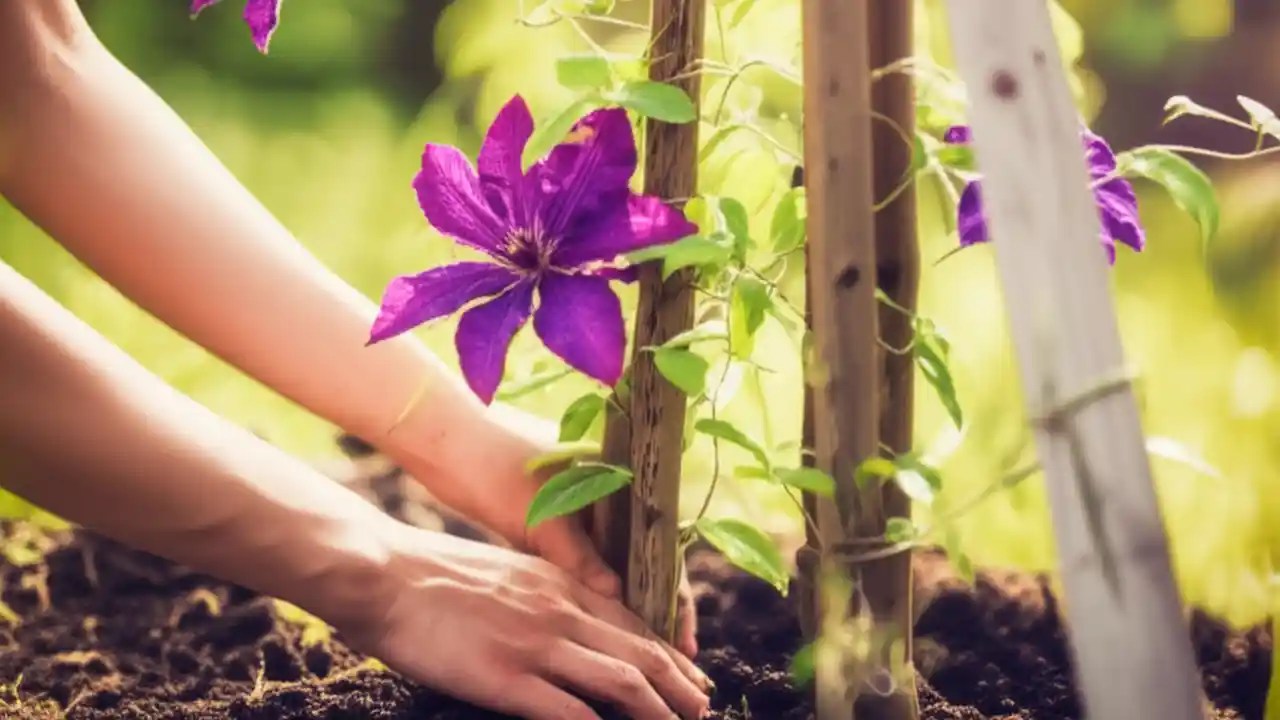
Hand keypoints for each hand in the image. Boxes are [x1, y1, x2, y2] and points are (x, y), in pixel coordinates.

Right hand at [342, 524, 710, 719]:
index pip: (631, 620)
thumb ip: (540, 595)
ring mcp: (537, 645)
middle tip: (703, 708)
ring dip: (659, 710)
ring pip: (622, 681)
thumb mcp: (504, 573)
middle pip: (639, 651)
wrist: (385, 574)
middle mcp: (560, 610)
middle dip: (679, 685)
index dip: (666, 651)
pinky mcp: (508, 678)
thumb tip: (562, 620)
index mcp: (557, 583)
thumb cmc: (431, 574)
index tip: (688, 673)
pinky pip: (571, 712)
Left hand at [393, 400, 700, 656]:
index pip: (660, 541)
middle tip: (673, 655)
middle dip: (656, 604)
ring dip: (626, 601)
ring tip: (644, 648)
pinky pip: (583, 561)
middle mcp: (606, 490)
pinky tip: (600, 624)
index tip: (682, 637)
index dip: (673, 592)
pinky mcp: (551, 520)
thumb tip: (617, 598)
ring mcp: (579, 506)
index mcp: (616, 475)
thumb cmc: (491, 465)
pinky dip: (593, 591)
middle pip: (643, 556)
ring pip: (614, 562)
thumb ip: (577, 555)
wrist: (441, 439)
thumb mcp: (538, 512)